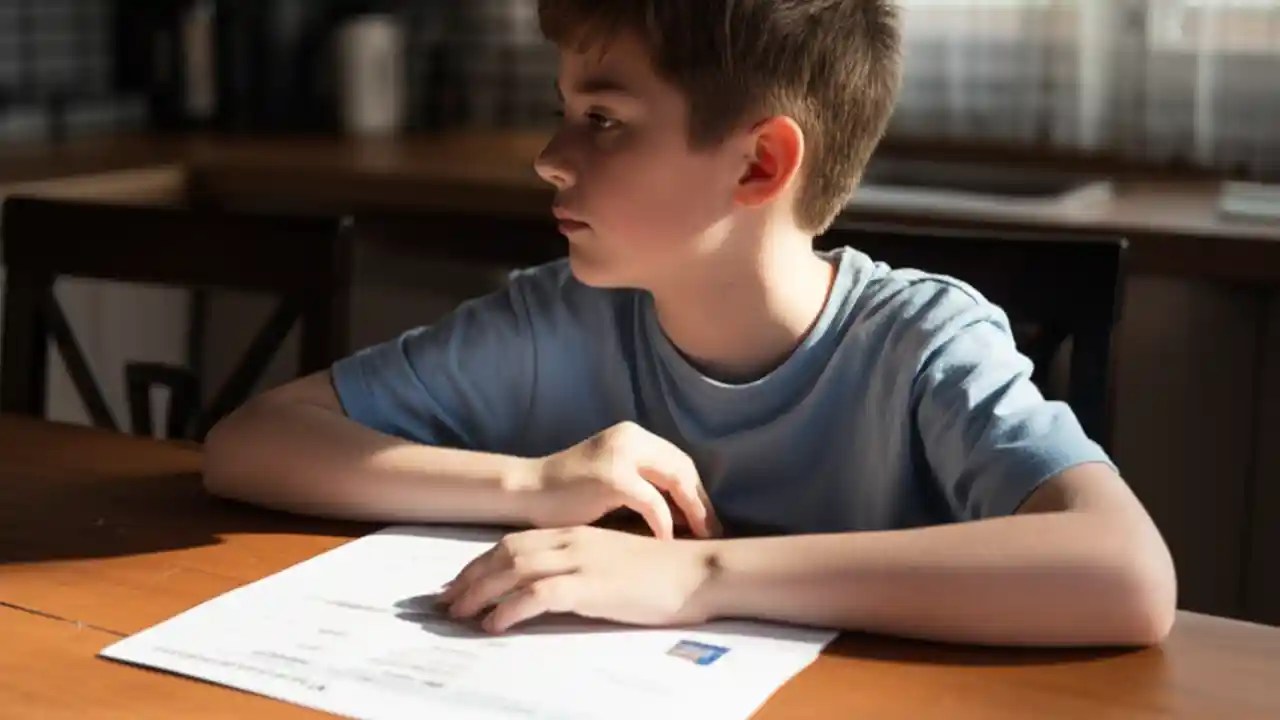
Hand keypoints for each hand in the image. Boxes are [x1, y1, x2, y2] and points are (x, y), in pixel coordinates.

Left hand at [438, 526, 717, 633]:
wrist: (697, 572)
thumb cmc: (664, 572)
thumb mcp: (616, 562)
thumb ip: (584, 567)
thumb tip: (556, 587)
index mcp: (577, 534)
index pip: (516, 543)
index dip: (482, 562)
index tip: (460, 581)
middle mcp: (572, 541)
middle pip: (506, 554)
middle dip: (470, 578)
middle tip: (445, 601)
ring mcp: (580, 561)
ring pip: (514, 571)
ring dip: (480, 593)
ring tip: (458, 615)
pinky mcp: (590, 585)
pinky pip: (537, 595)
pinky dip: (510, 609)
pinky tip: (494, 625)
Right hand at [525, 421, 719, 538]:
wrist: (528, 491)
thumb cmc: (567, 493)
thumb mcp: (611, 478)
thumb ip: (643, 483)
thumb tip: (682, 511)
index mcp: (633, 436)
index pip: (678, 462)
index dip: (697, 491)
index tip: (709, 520)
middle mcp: (632, 437)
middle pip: (683, 469)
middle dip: (702, 503)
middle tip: (714, 533)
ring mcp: (622, 455)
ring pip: (675, 482)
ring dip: (693, 513)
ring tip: (700, 539)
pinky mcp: (613, 477)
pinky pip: (653, 503)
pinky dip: (665, 524)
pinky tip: (669, 542)